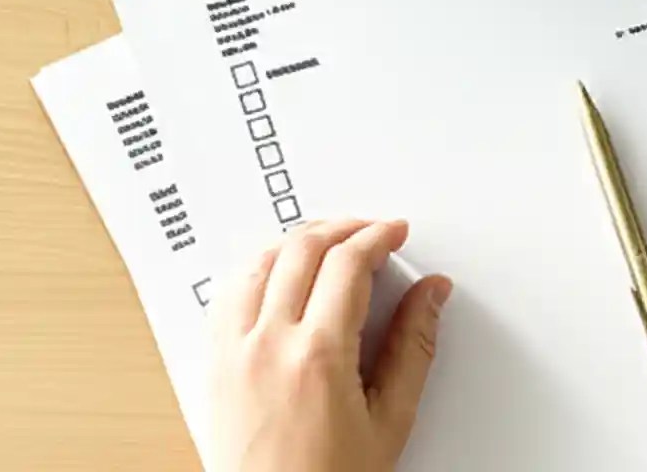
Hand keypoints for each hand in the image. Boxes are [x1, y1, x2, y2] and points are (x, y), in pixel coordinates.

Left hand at [208, 219, 452, 471]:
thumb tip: (431, 294)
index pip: (348, 263)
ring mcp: (234, 351)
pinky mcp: (215, 362)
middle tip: (371, 231)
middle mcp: (268, 344)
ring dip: (299, 240)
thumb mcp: (390, 419)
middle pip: (303, 249)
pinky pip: (230, 291)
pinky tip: (280, 271)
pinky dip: (259, 267)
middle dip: (343, 228)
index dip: (377, 236)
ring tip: (330, 242)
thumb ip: (414, 346)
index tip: (395, 233)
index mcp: (317, 355)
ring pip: (261, 261)